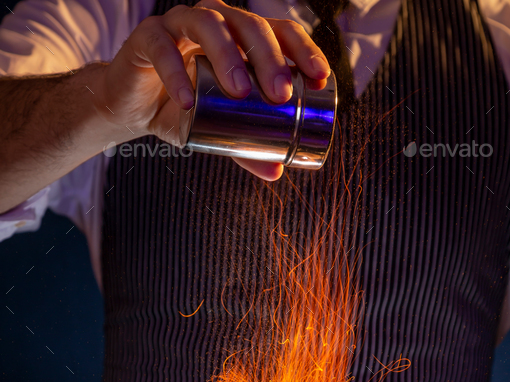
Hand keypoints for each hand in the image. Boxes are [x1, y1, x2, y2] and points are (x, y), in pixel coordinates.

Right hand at [94, 0, 329, 179]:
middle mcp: (215, 21)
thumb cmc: (181, 110)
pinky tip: (186, 100)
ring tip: (240, 91)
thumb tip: (276, 173)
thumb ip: (245, 147)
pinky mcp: (147, 37)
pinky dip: (175, 72)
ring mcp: (180, 24)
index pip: (278, 31)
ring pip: (209, 22)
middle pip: (249, 24)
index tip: (319, 77)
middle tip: (280, 93)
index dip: (301, 49)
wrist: (131, 109)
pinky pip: (162, 47)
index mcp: (240, 37)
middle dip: (269, 56)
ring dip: (228, 54)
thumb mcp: (217, 131)